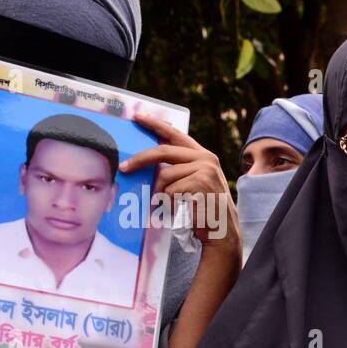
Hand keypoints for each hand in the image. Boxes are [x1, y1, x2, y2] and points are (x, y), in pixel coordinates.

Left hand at [123, 112, 239, 250]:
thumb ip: (178, 168)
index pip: (176, 134)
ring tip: (167, 204)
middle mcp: (206, 158)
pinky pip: (170, 189)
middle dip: (140, 160)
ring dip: (160, 192)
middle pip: (163, 151)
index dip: (155, 124)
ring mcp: (205, 169)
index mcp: (203, 155)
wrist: (222, 230)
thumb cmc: (203, 209)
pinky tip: (177, 209)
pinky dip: (168, 202)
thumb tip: (149, 161)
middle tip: (124, 168)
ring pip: (165, 174)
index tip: (137, 117)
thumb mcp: (193, 183)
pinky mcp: (201, 182)